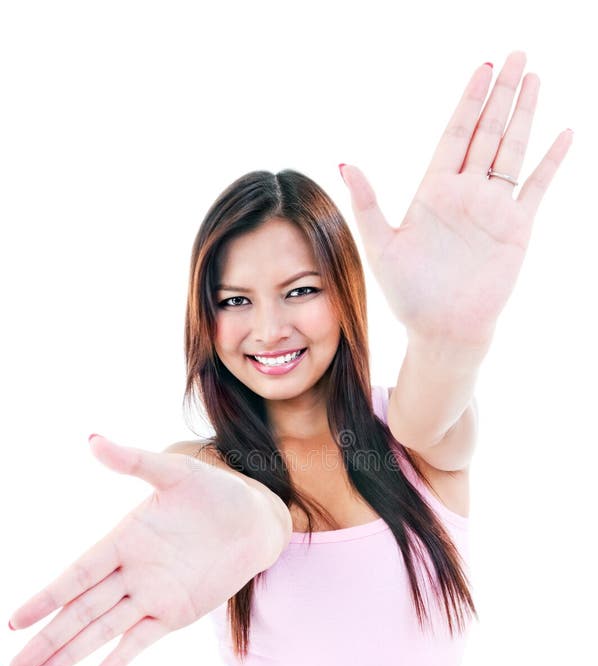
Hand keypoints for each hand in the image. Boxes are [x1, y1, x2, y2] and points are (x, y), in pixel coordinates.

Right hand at [7, 436, 270, 665]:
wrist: (255, 521)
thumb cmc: (214, 492)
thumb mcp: (176, 473)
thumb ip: (133, 461)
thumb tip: (91, 438)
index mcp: (123, 540)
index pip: (75, 575)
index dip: (46, 598)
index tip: (15, 620)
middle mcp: (130, 572)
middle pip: (79, 612)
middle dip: (46, 640)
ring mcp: (150, 596)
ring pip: (101, 632)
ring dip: (69, 655)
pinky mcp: (174, 613)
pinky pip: (139, 640)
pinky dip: (117, 660)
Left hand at [340, 50, 572, 346]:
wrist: (443, 330)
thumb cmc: (409, 295)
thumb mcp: (381, 246)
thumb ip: (368, 203)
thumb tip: (345, 163)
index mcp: (434, 191)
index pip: (456, 133)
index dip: (470, 101)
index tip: (483, 68)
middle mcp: (466, 193)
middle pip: (488, 132)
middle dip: (502, 93)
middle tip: (516, 55)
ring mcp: (493, 209)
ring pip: (512, 150)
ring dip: (524, 115)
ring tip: (535, 78)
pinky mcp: (516, 228)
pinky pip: (536, 187)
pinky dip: (550, 161)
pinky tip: (562, 133)